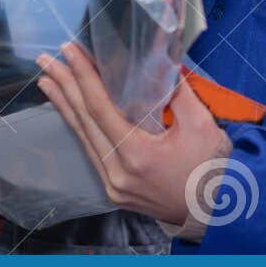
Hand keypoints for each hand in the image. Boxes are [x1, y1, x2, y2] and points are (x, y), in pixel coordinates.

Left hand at [36, 42, 232, 237]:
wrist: (220, 215)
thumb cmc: (214, 170)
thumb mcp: (202, 125)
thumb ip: (179, 92)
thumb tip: (162, 63)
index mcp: (137, 155)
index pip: (99, 108)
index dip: (82, 76)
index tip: (68, 51)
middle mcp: (118, 173)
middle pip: (84, 122)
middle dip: (64, 87)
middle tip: (45, 60)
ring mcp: (114, 185)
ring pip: (83, 138)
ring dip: (65, 106)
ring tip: (48, 81)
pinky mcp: (117, 190)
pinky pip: (92, 152)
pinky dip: (80, 127)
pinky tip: (70, 112)